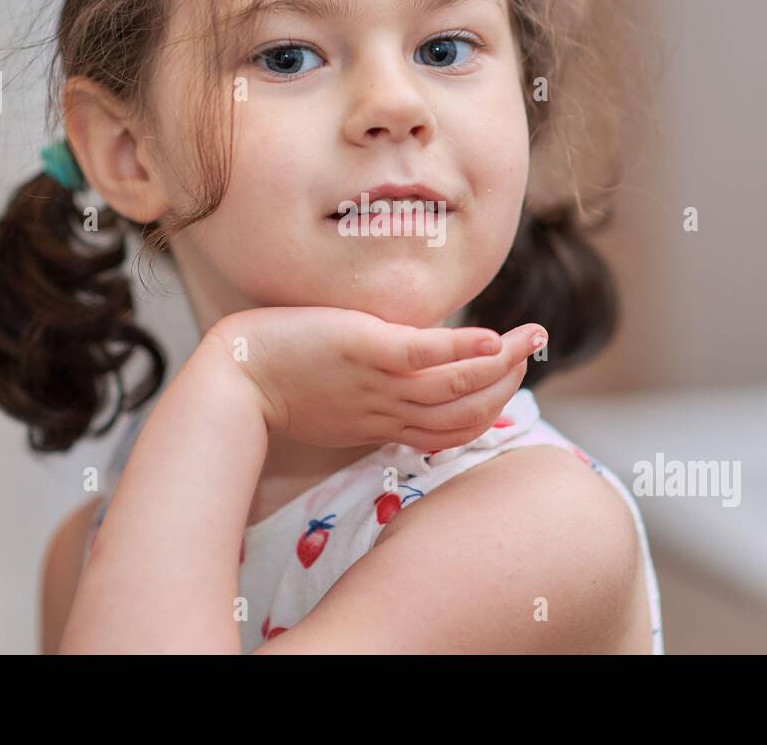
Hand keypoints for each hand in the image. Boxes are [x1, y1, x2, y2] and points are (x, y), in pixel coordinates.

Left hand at [205, 307, 545, 450]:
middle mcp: (390, 409)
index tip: (510, 381)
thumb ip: (368, 391)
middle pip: (466, 410)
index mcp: (383, 424)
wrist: (231, 379)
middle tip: (535, 348)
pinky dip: (462, 349)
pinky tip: (492, 339)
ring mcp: (380, 382)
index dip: (489, 409)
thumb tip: (396, 369)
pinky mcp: (365, 349)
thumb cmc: (273, 384)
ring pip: (457, 385)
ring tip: (533, 336)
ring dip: (503, 363)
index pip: (452, 429)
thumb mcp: (331, 398)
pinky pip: (423, 356)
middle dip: (509, 382)